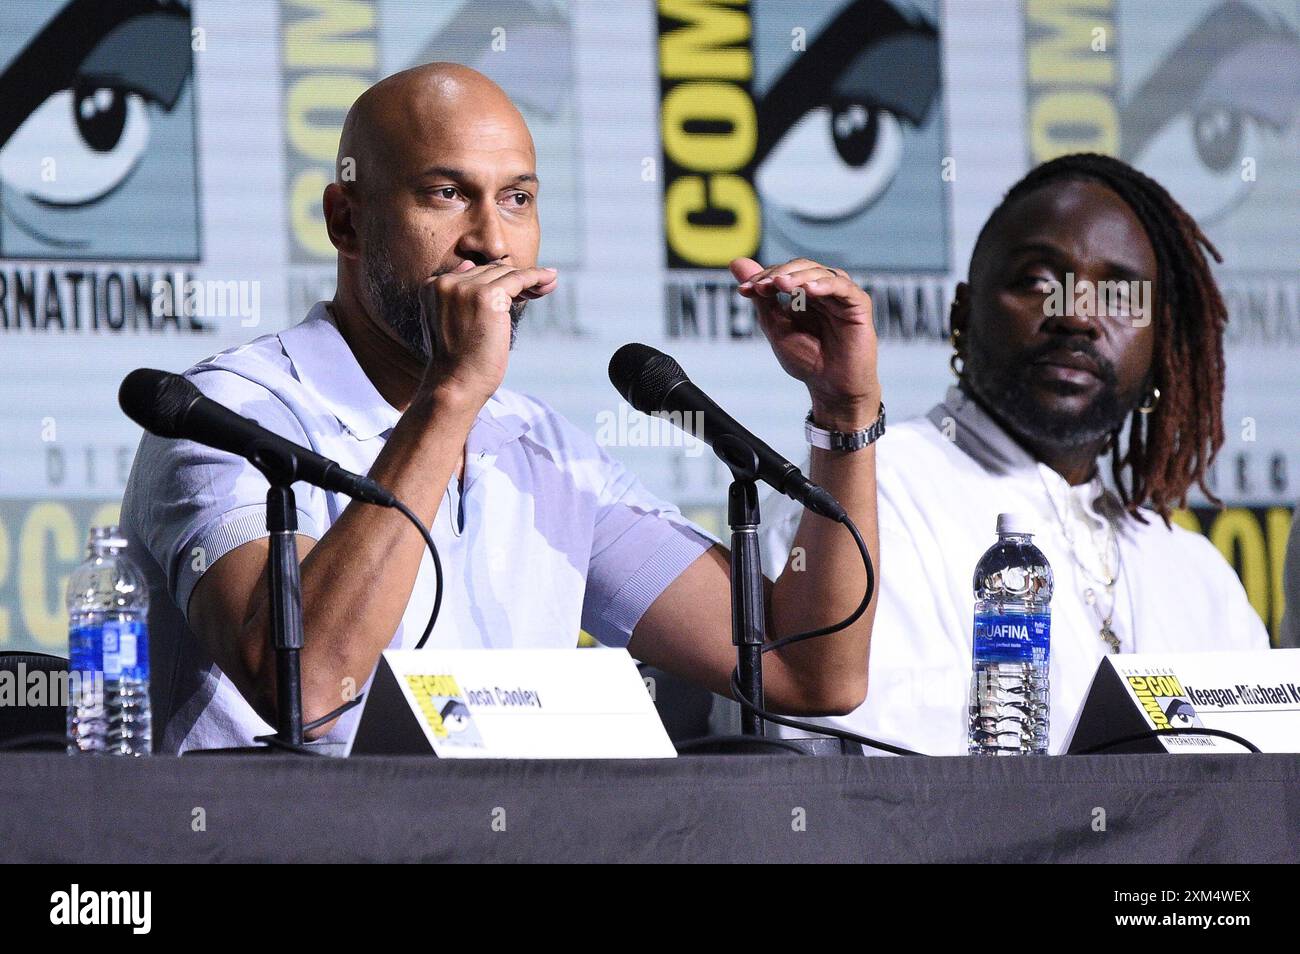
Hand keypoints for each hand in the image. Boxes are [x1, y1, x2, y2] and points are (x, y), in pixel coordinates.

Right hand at [418, 260, 558, 403]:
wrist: (455, 384)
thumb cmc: (456, 362)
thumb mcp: (448, 322)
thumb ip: (456, 295)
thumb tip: (469, 264)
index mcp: (432, 286)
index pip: (473, 273)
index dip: (497, 281)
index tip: (519, 291)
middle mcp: (445, 282)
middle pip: (490, 271)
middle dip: (514, 279)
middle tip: (538, 290)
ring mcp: (465, 287)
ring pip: (505, 273)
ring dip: (530, 278)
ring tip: (548, 284)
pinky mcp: (487, 295)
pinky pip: (518, 278)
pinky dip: (537, 276)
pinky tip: (550, 278)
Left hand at [732, 257, 879, 429]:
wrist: (831, 388)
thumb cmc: (807, 361)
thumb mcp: (776, 327)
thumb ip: (761, 297)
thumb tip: (737, 264)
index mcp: (804, 295)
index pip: (783, 274)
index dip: (763, 278)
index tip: (744, 290)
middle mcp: (823, 291)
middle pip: (801, 268)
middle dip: (779, 275)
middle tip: (762, 286)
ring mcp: (841, 296)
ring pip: (820, 273)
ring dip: (798, 276)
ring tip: (781, 285)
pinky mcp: (858, 305)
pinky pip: (842, 287)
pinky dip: (824, 285)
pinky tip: (808, 290)